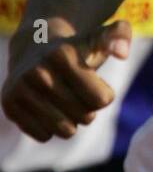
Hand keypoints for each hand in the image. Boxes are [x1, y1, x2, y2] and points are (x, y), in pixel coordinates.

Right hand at [1, 20, 130, 143]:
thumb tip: (122, 53)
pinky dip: (50, 127)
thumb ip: (120, 36)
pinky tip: (47, 107)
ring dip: (71, 121)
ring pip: (65, 131)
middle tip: (79, 93)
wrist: (34, 46)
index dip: (104, 95)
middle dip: (89, 109)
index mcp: (62, 55)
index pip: (101, 100)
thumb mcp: (100, 37)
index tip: (95, 83)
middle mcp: (38, 72)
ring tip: (65, 101)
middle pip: (85, 118)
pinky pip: (44, 136)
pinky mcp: (9, 105)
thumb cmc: (77, 48)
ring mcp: (20, 89)